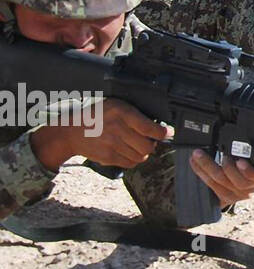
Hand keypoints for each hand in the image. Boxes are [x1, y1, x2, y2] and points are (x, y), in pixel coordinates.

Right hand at [29, 97, 167, 170]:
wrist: (71, 131)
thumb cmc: (98, 115)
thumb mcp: (116, 105)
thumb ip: (136, 113)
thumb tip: (158, 125)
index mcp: (122, 112)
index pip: (150, 128)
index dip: (163, 133)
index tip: (167, 133)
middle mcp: (117, 129)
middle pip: (148, 146)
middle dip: (152, 144)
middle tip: (150, 140)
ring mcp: (111, 144)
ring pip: (141, 156)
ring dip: (143, 153)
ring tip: (138, 146)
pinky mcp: (107, 157)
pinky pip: (130, 163)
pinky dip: (134, 160)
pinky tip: (129, 152)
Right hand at [189, 150, 253, 207]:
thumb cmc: (244, 173)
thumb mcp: (227, 177)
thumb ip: (214, 172)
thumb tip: (194, 158)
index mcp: (227, 194)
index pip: (210, 183)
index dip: (199, 170)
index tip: (192, 158)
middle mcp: (239, 193)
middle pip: (220, 181)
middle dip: (207, 166)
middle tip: (199, 153)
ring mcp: (252, 187)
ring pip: (237, 182)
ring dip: (228, 169)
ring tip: (224, 157)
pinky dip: (246, 170)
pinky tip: (241, 161)